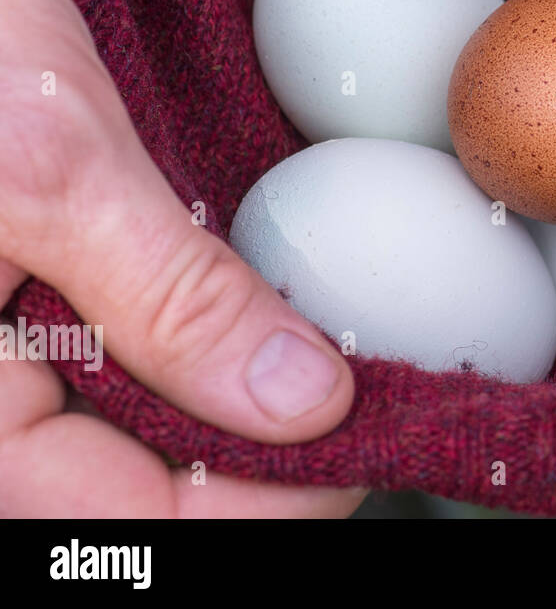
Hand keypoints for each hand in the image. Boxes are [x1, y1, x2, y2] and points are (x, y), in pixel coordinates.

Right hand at [0, 0, 361, 516]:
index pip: (146, 523)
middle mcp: (8, 411)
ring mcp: (40, 370)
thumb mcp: (53, 171)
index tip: (376, 429)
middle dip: (281, 450)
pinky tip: (285, 306)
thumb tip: (303, 403)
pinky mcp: (75, 317)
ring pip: (176, 439)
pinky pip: (165, 373)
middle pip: (171, 491)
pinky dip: (239, 348)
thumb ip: (170, 299)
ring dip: (266, 399)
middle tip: (380, 376)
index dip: (278, 497)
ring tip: (346, 341)